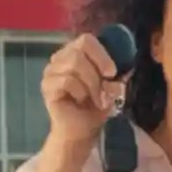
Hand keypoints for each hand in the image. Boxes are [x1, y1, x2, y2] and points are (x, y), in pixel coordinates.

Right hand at [40, 33, 127, 147]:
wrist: (81, 131)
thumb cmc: (95, 106)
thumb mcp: (111, 87)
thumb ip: (116, 74)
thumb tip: (124, 69)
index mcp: (76, 52)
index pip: (86, 40)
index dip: (101, 54)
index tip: (112, 73)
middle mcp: (60, 58)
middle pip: (79, 52)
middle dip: (96, 72)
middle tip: (105, 90)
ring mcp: (51, 71)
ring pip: (74, 64)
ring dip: (91, 84)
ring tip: (96, 99)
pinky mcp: (47, 86)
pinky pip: (67, 80)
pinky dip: (80, 91)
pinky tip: (80, 101)